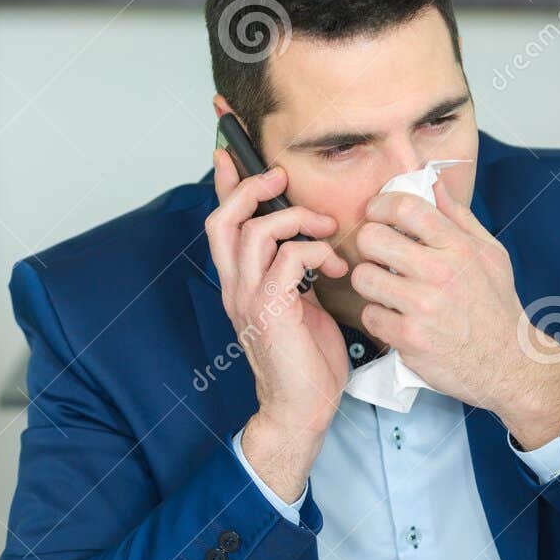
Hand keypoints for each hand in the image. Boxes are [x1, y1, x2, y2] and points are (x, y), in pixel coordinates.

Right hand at [207, 150, 350, 501]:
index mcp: (241, 282)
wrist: (302, 410)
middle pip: (224, 217)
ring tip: (326, 230)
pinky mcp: (270, 310)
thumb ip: (297, 272)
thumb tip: (312, 241)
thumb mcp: (301, 304)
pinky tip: (336, 268)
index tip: (230, 149)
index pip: (223, 221)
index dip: (224, 182)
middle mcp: (236, 286)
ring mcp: (249, 298)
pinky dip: (317, 252)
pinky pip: (289, 258)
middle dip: (251, 186)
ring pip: (255, 231)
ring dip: (296, 219)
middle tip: (281, 178)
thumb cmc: (307, 362)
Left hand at [349, 179, 559, 449]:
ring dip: (370, 284)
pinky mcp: (410, 338)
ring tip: (386, 290)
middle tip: (378, 256)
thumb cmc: (497, 307)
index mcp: (458, 247)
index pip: (405, 207)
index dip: (380, 205)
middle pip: (372, 239)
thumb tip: (432, 183)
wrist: (509, 364)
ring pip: (364, 278)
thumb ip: (459, 217)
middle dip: (369, 245)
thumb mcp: (490, 255)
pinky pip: (370, 316)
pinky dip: (379, 319)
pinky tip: (396, 320)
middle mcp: (440, 272)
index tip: (376, 213)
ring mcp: (423, 306)